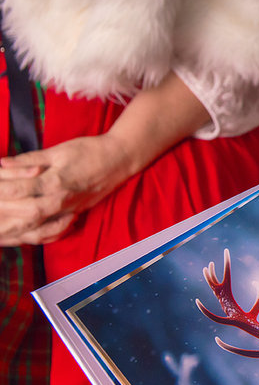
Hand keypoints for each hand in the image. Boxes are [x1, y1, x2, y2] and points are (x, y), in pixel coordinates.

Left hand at [0, 133, 135, 244]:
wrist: (120, 160)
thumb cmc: (89, 150)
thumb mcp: (58, 150)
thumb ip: (28, 160)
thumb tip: (2, 164)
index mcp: (55, 180)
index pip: (18, 190)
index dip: (0, 189)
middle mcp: (61, 199)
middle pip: (24, 214)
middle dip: (4, 213)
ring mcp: (69, 209)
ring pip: (37, 227)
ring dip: (15, 228)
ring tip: (1, 226)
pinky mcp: (75, 213)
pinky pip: (52, 231)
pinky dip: (36, 234)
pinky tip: (23, 231)